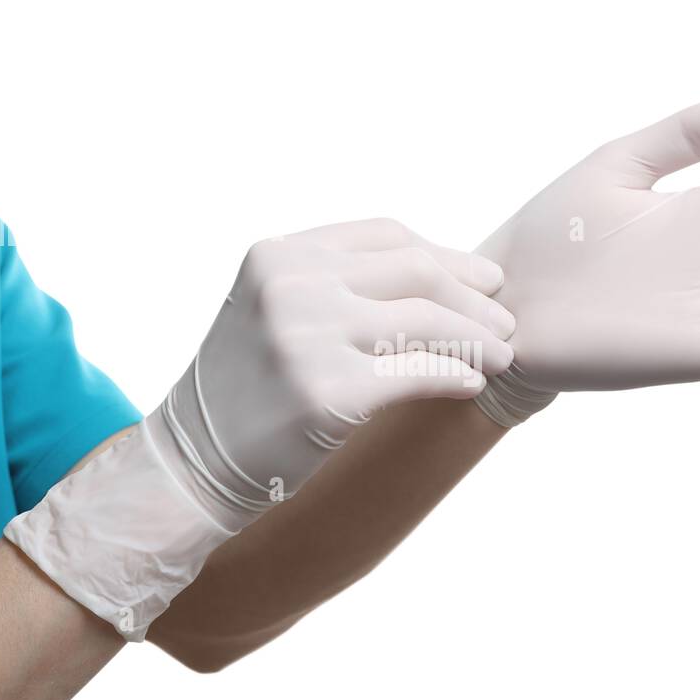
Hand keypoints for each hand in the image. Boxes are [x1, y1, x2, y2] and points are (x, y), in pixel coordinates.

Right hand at [7, 217, 515, 639]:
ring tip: (502, 354)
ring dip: (478, 337)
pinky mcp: (325, 393)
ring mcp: (304, 337)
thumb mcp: (275, 310)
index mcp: (277, 253)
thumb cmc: (248, 389)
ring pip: (425, 319)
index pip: (386, 235)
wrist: (193, 463)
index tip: (481, 280)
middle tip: (505, 321)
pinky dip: (458, 375)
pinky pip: (419, 373)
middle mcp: (288, 284)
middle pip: (414, 269)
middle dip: (473, 294)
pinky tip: (474, 383)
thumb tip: (442, 273)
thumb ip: (337, 282)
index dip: (445, 255)